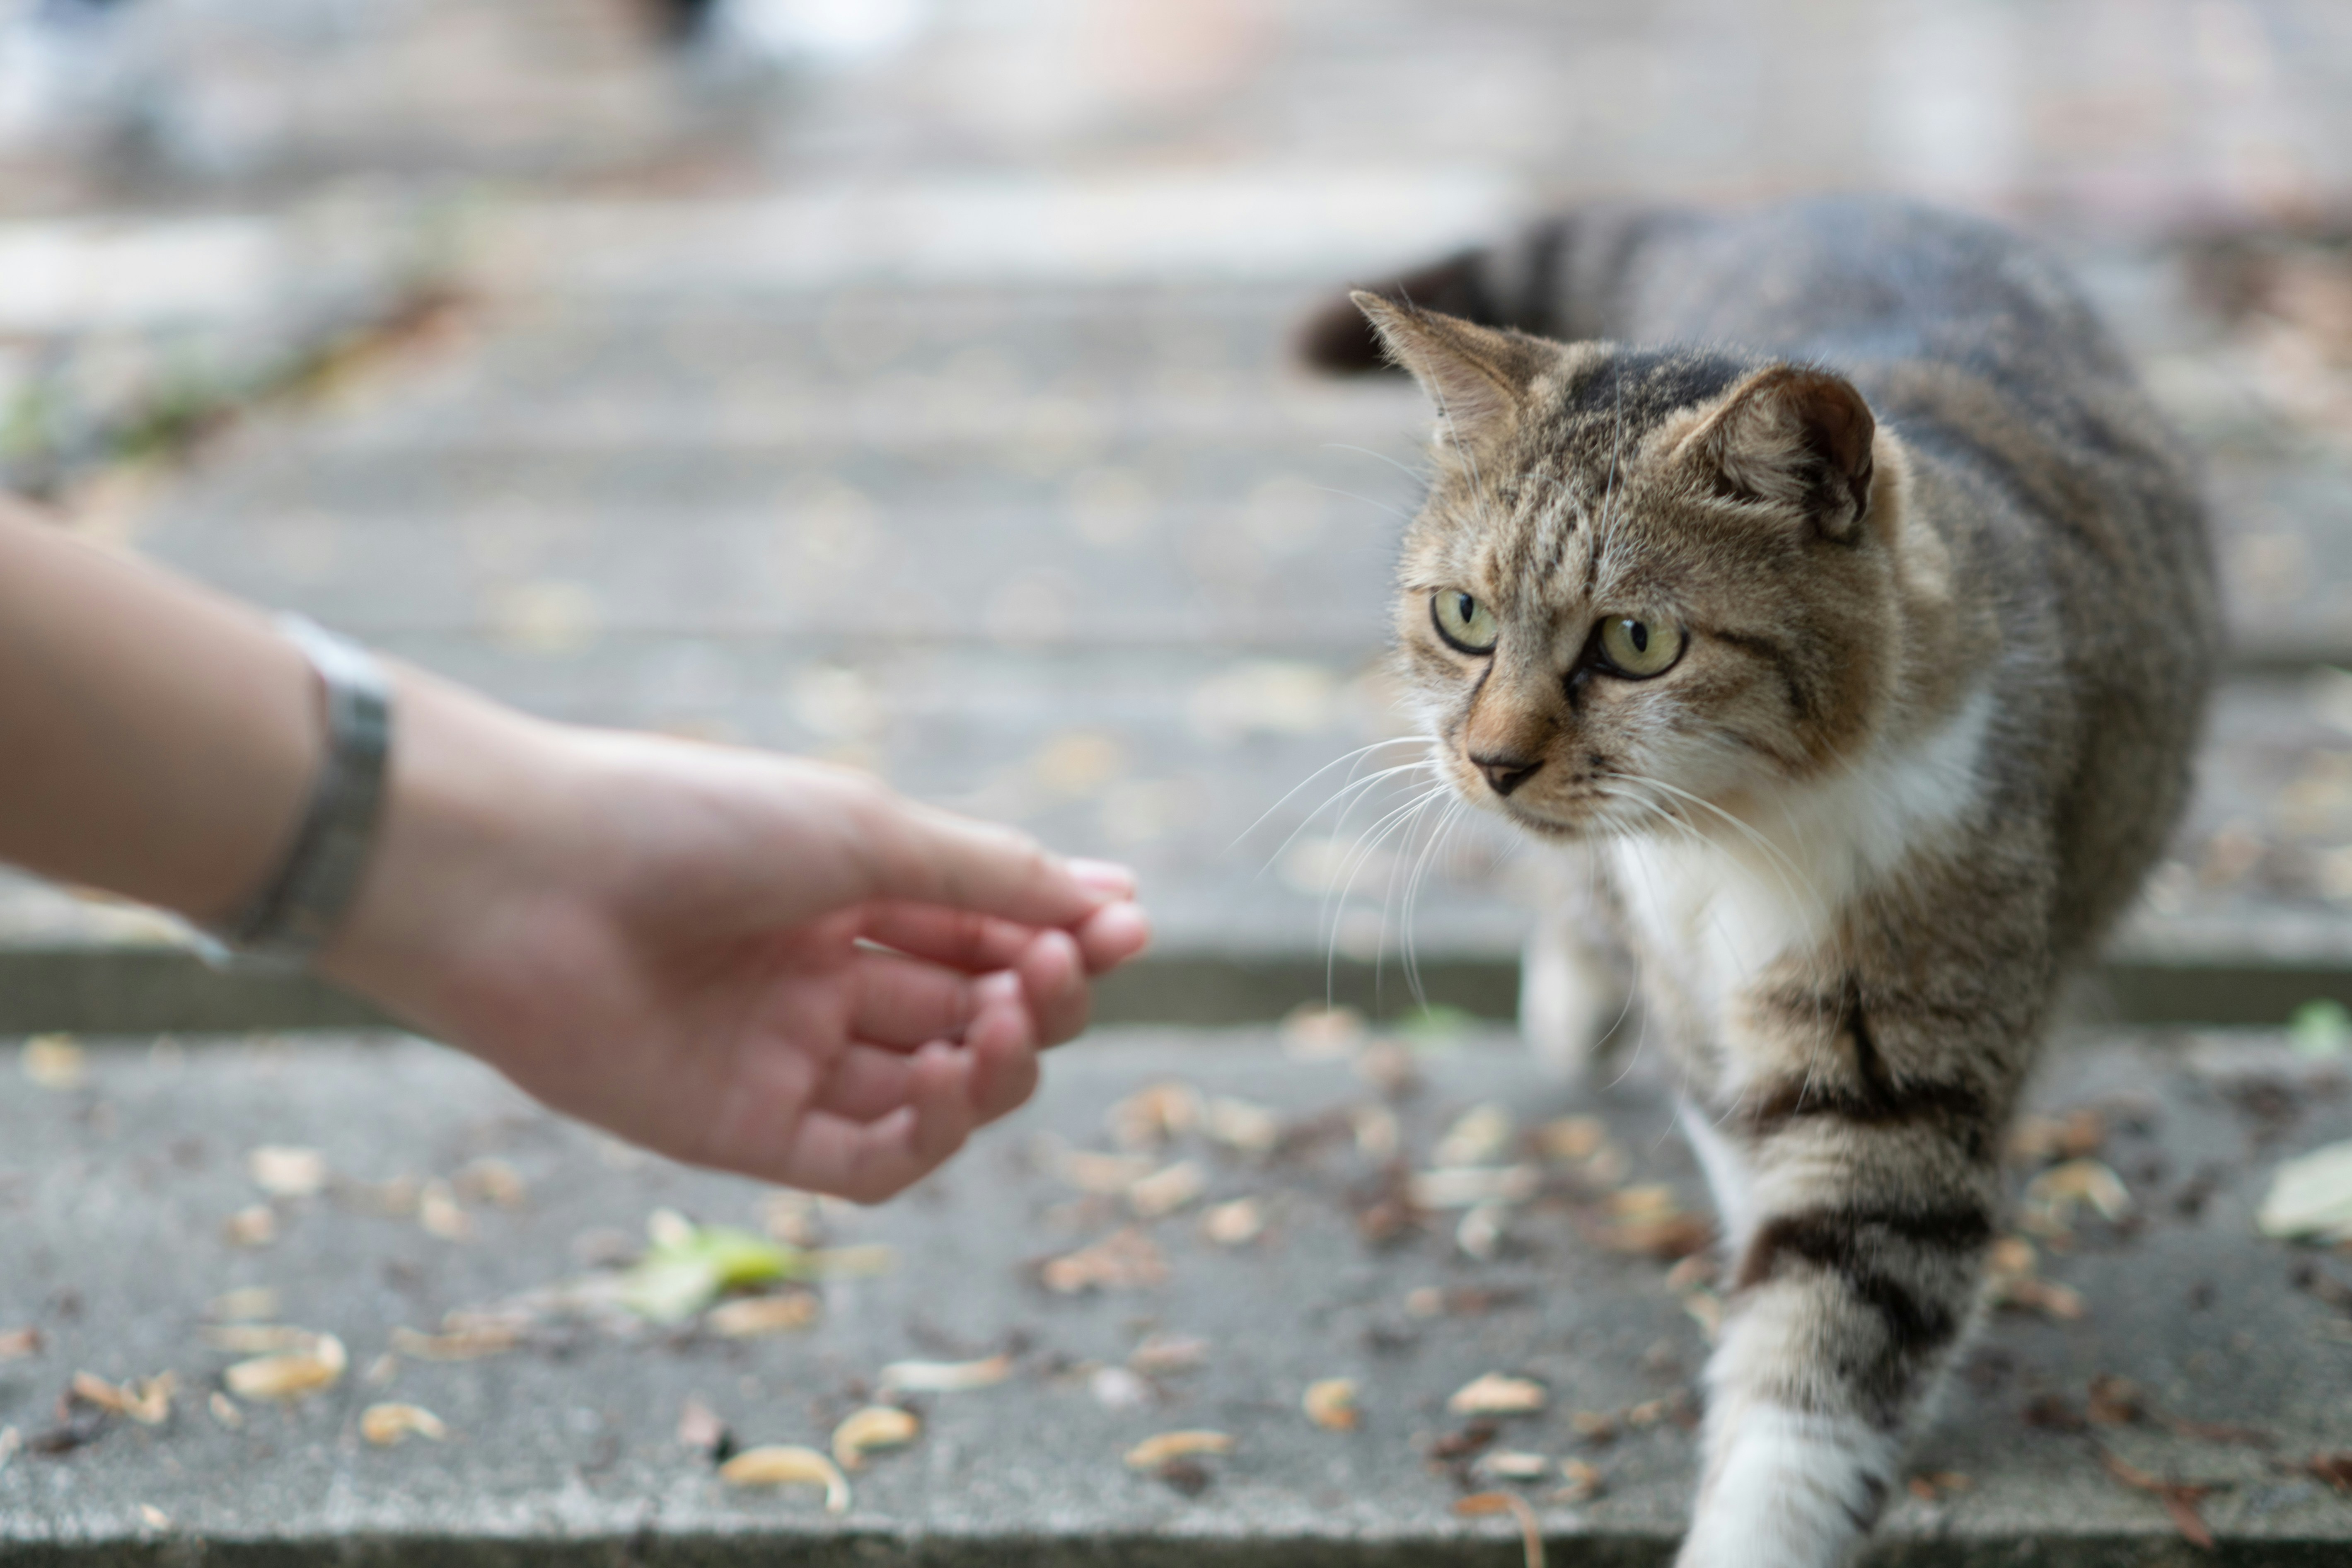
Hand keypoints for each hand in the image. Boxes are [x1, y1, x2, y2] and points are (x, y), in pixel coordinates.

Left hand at [321, 671, 1149, 1200]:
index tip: (1124, 925)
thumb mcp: (863, 830)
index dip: (1063, 935)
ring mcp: (785, 1056)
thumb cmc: (688, 822)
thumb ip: (987, 878)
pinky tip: (955, 1085)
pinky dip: (934, 1135)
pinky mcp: (743, 1130)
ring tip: (1006, 1021)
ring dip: (998, 1064)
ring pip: (936, 1093)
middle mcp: (822, 977)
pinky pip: (870, 1161)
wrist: (519, 877)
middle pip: (974, 1013)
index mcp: (847, 891)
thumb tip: (1114, 900)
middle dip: (1040, 997)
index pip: (988, 932)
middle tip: (1058, 972)